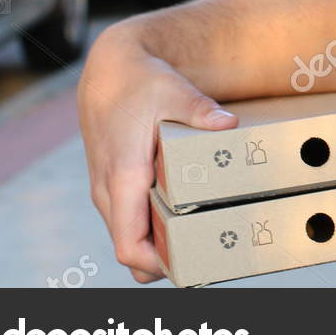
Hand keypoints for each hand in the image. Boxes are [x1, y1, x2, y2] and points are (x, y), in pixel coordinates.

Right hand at [77, 23, 236, 281]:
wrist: (108, 69)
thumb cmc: (139, 81)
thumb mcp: (172, 90)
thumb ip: (200, 110)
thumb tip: (228, 123)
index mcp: (123, 176)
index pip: (129, 244)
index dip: (157, 265)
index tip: (190, 265)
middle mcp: (108, 189)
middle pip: (130, 247)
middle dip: (164, 259)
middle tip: (208, 257)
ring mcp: (107, 188)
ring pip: (128, 233)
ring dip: (157, 244)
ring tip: (201, 239)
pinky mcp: (112, 182)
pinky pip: (127, 218)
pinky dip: (149, 226)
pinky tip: (181, 216)